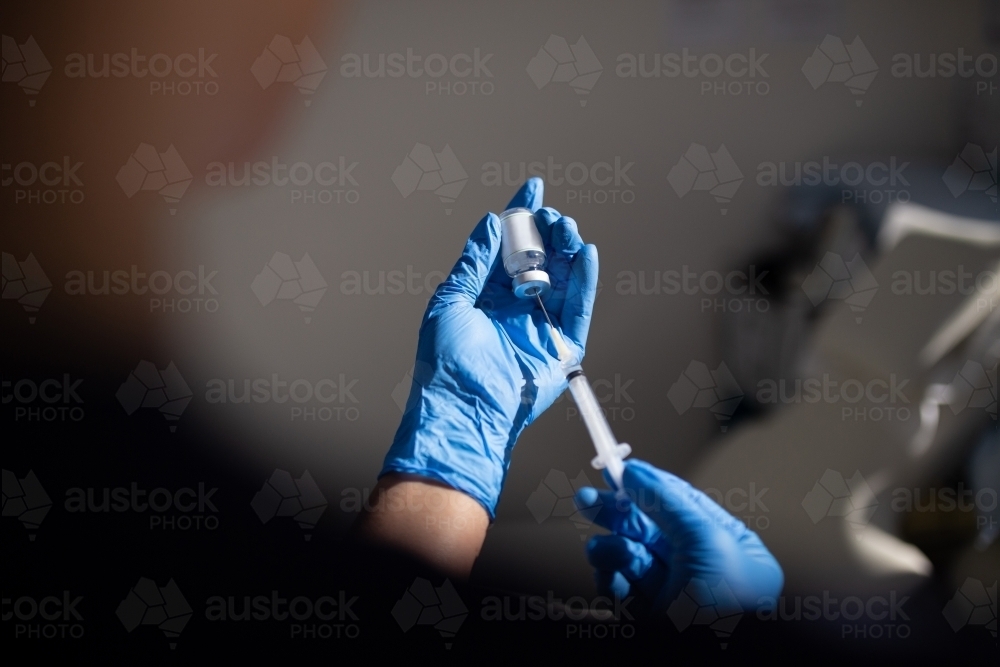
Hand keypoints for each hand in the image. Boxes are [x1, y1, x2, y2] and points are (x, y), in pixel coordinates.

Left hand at [381, 178, 599, 516]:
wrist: (465, 408)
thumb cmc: (446, 363)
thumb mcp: (450, 301)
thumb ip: (474, 262)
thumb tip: (489, 223)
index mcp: (485, 295)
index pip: (507, 247)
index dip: (521, 215)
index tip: (532, 187)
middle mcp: (514, 308)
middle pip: (540, 258)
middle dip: (548, 230)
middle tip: (550, 215)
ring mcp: (540, 327)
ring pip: (564, 278)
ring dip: (568, 249)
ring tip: (567, 228)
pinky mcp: (562, 347)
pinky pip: (580, 308)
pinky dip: (586, 281)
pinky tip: (586, 255)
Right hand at [574, 460, 782, 610]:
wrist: (709, 666)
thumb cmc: (728, 615)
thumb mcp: (705, 542)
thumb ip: (668, 502)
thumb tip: (637, 473)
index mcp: (732, 548)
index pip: (683, 503)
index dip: (648, 484)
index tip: (618, 470)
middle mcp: (704, 570)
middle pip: (651, 526)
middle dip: (618, 512)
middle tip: (588, 499)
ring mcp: (675, 595)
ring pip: (631, 554)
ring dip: (611, 548)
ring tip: (602, 552)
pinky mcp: (651, 615)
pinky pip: (621, 586)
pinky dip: (609, 579)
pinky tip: (609, 581)